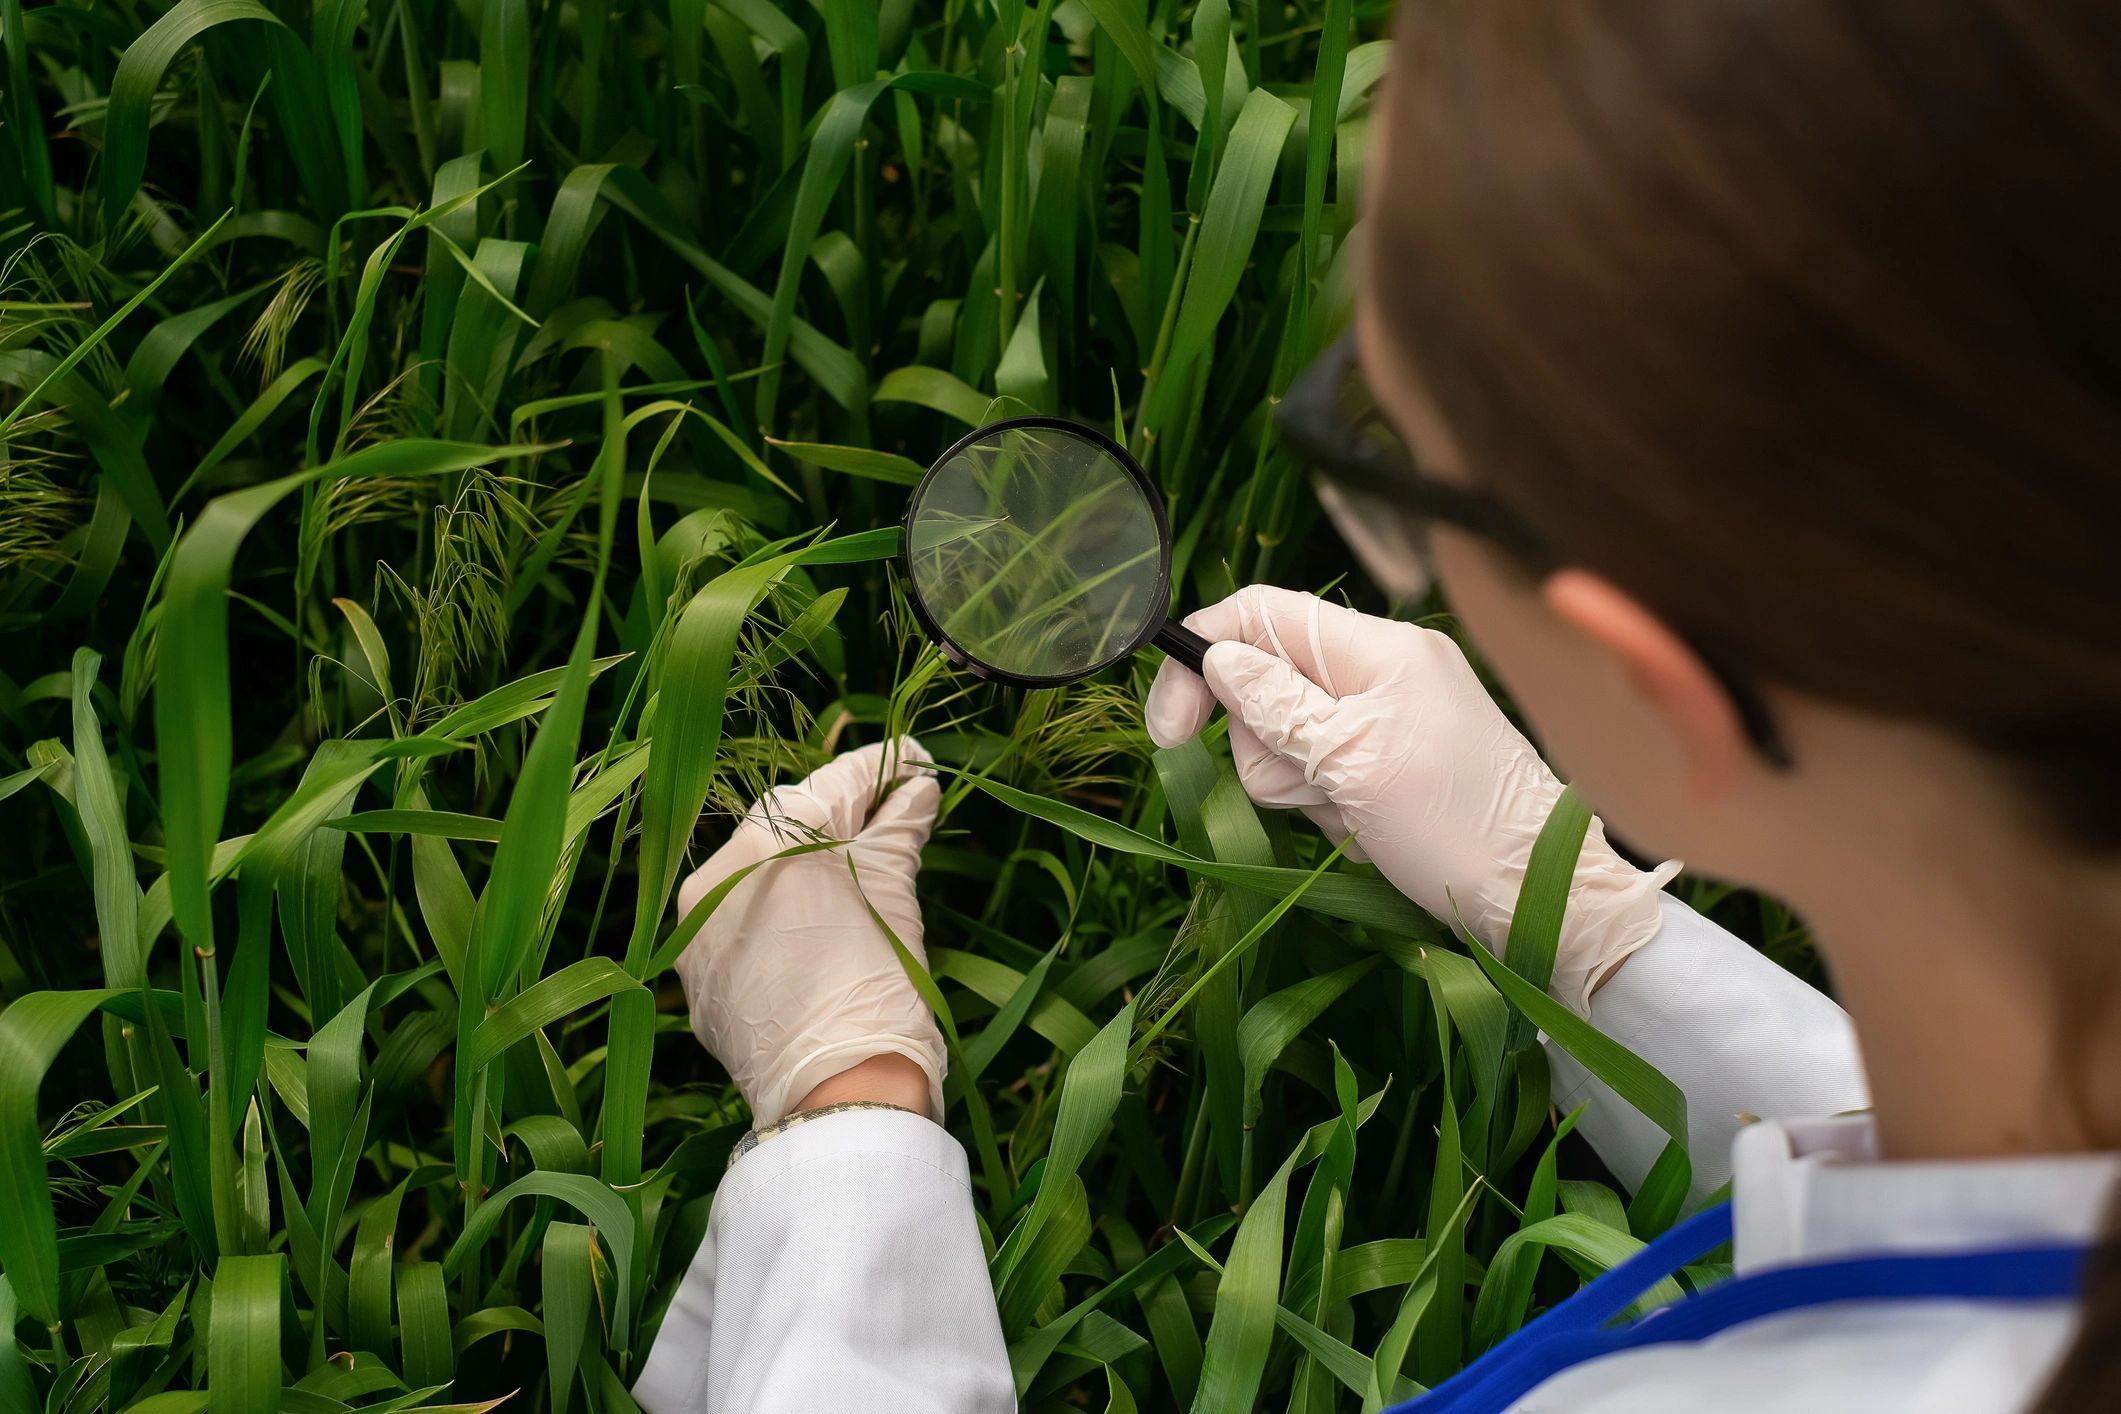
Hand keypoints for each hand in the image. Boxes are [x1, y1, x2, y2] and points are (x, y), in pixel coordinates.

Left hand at [673, 739, 946, 1125]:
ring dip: (802, 872)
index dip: (883, 771)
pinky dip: (774, 923)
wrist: (839, 1092)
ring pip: (757, 876)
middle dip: (841, 820)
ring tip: (854, 887)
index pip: (836, 782)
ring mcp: (698, 928)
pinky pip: (738, 928)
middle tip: (893, 820)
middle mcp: (719, 871)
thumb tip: (915, 788)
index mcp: (773, 838)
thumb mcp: (897, 894)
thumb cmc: (879, 983)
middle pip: (789, 825)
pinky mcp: (695, 977)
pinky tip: (813, 940)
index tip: (914, 766)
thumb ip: (899, 829)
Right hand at [1145, 586, 1675, 1013]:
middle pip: (1263, 681)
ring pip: (1285, 735)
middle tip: (1311, 788)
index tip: (1169, 733)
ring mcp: (1389, 715)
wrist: (1545, 898)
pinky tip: (1362, 827)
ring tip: (1348, 815)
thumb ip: (1277, 706)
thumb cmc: (1457, 827)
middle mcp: (1382, 667)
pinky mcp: (1392, 760)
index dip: (1201, 659)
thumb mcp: (1352, 764)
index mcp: (1377, 647)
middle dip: (1262, 744)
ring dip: (1296, 782)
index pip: (1259, 614)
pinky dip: (1325, 801)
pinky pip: (1322, 768)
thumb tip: (1218, 658)